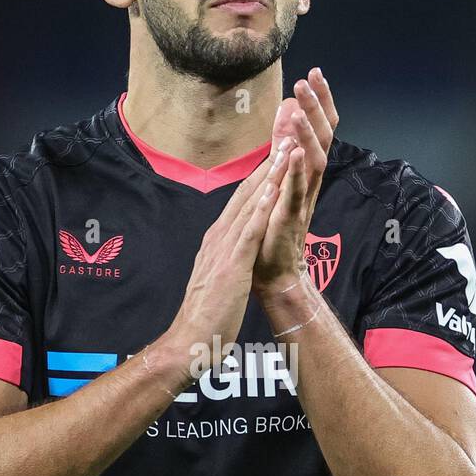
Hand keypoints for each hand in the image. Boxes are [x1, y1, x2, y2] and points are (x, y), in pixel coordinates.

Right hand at [164, 163, 282, 387]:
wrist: (190, 340)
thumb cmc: (206, 315)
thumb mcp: (218, 277)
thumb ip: (225, 257)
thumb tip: (233, 248)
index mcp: (217, 240)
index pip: (241, 200)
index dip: (260, 174)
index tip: (276, 150)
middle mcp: (218, 237)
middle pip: (245, 193)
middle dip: (267, 163)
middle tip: (284, 134)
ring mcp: (223, 249)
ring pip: (249, 205)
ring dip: (267, 176)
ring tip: (285, 148)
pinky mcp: (231, 265)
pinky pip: (248, 232)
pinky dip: (261, 209)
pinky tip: (273, 191)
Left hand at [251, 68, 337, 298]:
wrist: (275, 272)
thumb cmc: (275, 227)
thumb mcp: (278, 177)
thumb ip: (283, 146)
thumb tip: (285, 110)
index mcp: (308, 171)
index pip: (321, 129)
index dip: (319, 101)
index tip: (314, 72)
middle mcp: (311, 182)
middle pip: (324, 137)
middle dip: (317, 107)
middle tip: (309, 78)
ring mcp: (303, 199)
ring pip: (314, 160)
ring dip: (308, 133)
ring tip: (299, 109)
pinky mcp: (290, 217)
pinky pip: (297, 191)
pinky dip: (297, 170)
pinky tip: (293, 151)